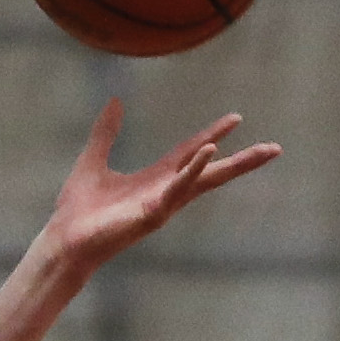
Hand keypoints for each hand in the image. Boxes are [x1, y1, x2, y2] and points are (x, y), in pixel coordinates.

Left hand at [44, 101, 280, 274]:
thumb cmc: (78, 210)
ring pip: (204, 182)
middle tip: (276, 148)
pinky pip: (178, 190)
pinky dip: (194, 171)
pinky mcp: (152, 214)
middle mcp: (164, 193)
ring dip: (231, 165)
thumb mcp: (93, 160)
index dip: (212, 135)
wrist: (63, 240)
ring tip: (261, 150)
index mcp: (153, 180)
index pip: (190, 153)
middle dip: (244, 162)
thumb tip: (115, 101)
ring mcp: (161, 205)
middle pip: (212, 172)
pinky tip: (208, 152)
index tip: (236, 118)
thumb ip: (106, 132)